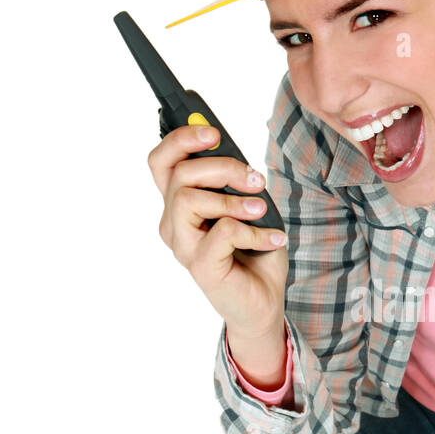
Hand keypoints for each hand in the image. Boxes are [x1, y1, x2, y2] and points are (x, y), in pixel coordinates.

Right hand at [148, 123, 288, 334]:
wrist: (262, 301)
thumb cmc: (253, 251)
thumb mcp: (246, 206)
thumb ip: (233, 181)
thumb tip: (234, 154)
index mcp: (179, 204)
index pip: (161, 162)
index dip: (181, 139)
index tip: (213, 132)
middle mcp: (173, 224)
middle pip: (178, 175)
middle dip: (221, 166)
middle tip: (254, 178)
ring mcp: (183, 247)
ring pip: (188, 200)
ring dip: (233, 200)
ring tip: (262, 210)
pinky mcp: (200, 267)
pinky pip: (223, 232)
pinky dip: (254, 232)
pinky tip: (273, 239)